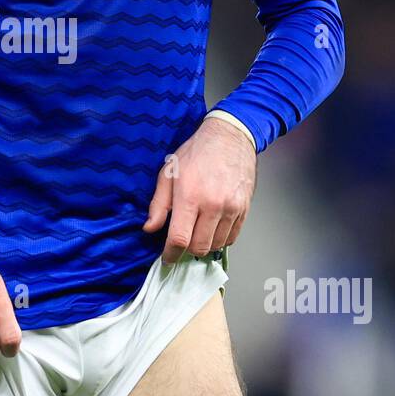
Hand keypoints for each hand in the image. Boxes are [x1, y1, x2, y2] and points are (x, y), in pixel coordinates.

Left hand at [142, 115, 256, 262]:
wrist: (230, 137)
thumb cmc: (197, 152)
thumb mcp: (168, 173)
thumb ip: (159, 204)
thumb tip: (150, 228)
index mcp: (190, 196)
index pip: (180, 239)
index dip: (171, 254)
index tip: (167, 258)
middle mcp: (213, 205)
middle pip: (199, 247)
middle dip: (187, 250)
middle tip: (181, 241)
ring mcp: (232, 208)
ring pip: (216, 245)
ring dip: (204, 245)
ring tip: (197, 231)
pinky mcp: (244, 209)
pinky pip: (232, 237)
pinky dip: (220, 239)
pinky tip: (212, 228)